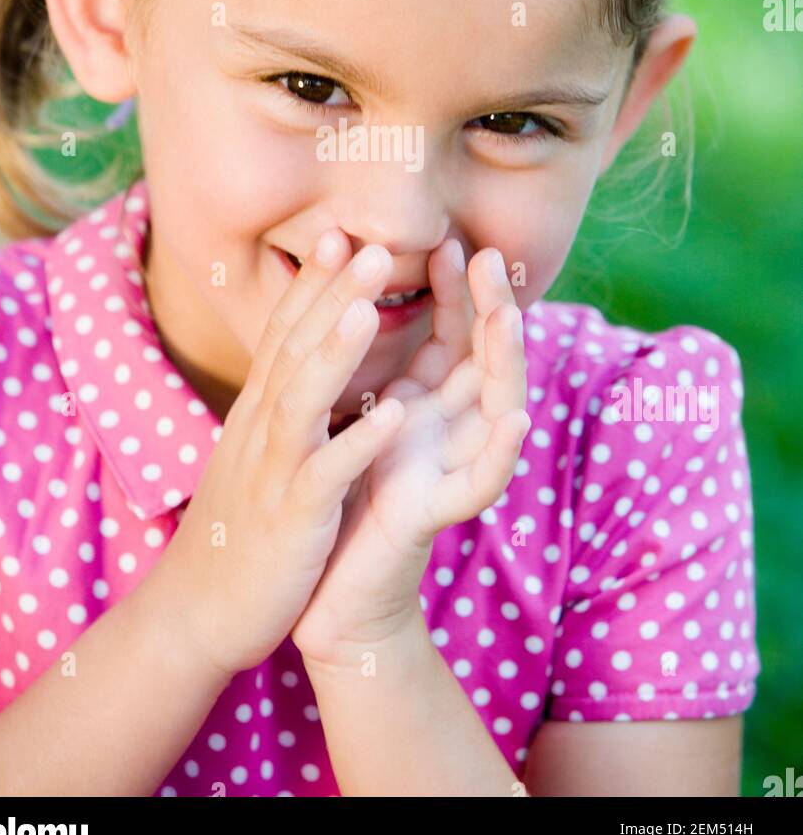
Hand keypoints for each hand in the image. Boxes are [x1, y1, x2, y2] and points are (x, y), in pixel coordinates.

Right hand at [148, 230, 407, 682]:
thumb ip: (280, 404)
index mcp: (260, 411)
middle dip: (332, 295)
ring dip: (338, 349)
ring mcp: (274, 470)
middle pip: (296, 348)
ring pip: (305, 398)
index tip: (340, 235)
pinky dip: (358, 443)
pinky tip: (392, 415)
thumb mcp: (256, 452)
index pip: (285, 333)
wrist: (199, 610)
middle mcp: (262, 428)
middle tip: (370, 242)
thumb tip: (302, 360)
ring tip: (372, 305)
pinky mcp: (291, 518)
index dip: (312, 284)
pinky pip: (327, 475)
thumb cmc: (239, 526)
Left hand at [290, 240, 530, 666]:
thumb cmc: (341, 498)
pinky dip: (499, 452)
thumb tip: (367, 296)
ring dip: (505, 364)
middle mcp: (449, 433)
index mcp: (426, 406)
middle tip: (487, 257)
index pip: (454, 336)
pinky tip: (511, 419)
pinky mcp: (438, 515)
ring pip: (499, 410)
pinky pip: (480, 483)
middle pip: (486, 361)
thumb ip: (377, 367)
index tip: (449, 244)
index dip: (457, 292)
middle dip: (490, 309)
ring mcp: (450, 472)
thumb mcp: (357, 418)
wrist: (323, 590)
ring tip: (507, 317)